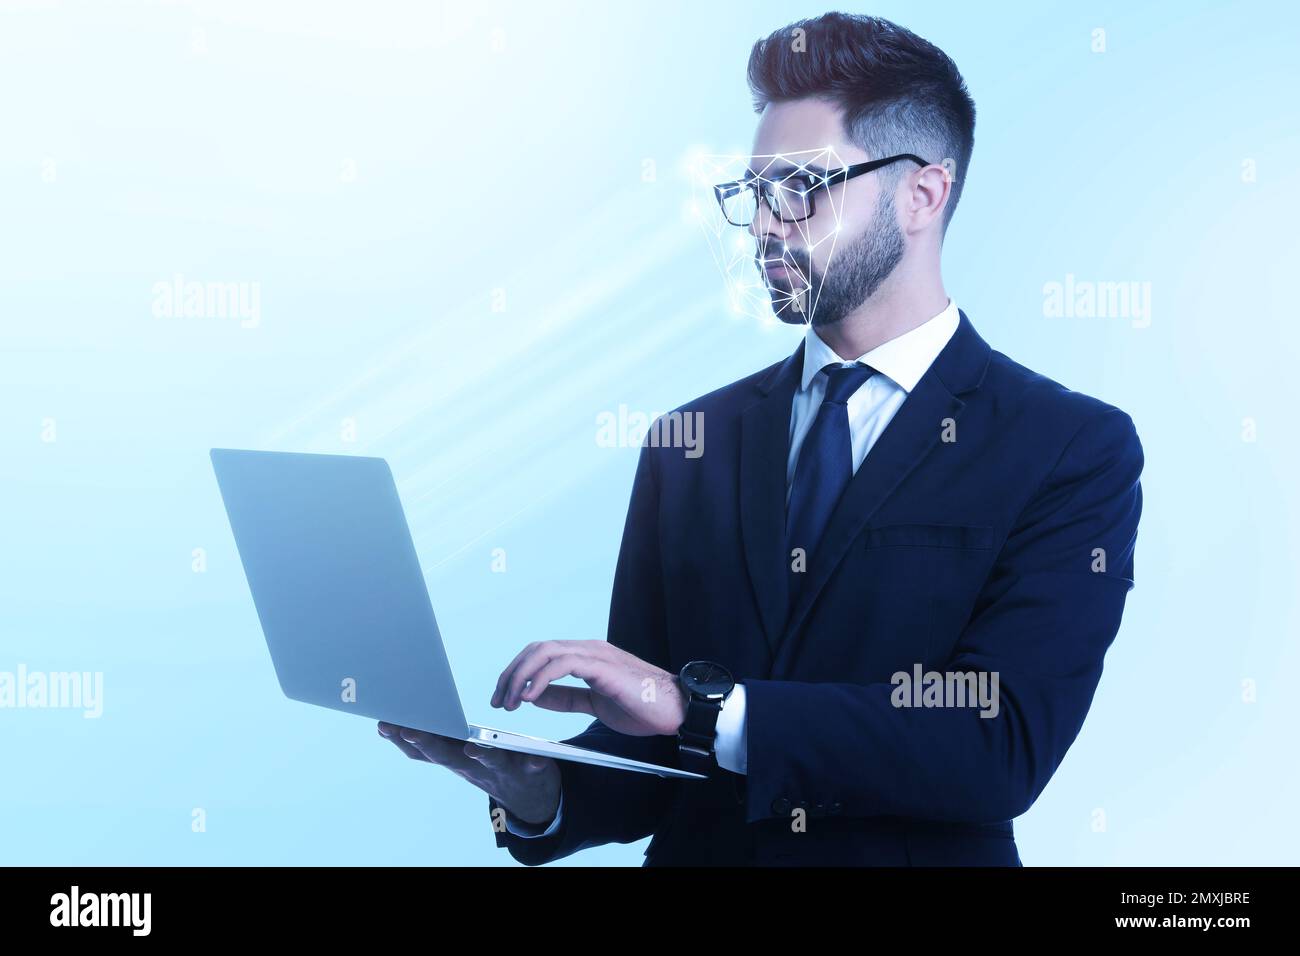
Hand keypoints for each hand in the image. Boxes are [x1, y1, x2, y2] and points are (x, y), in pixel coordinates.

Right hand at [377, 721, 561, 825]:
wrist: (528, 797)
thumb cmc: (486, 766)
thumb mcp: (455, 755)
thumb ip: (430, 741)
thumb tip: (389, 724)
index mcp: (455, 757)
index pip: (424, 749)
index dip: (402, 738)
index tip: (383, 723)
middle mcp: (473, 766)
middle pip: (448, 755)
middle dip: (428, 743)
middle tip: (409, 729)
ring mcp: (501, 770)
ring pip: (488, 762)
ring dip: (479, 756)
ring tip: (472, 748)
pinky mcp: (530, 770)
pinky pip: (532, 765)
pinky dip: (533, 761)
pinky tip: (535, 756)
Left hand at [490, 640, 686, 736]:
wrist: (677, 709)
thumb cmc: (643, 706)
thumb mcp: (594, 704)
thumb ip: (566, 698)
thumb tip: (535, 696)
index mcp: (587, 656)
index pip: (542, 654)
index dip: (517, 673)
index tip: (503, 697)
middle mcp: (589, 649)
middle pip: (537, 649)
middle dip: (511, 673)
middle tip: (498, 700)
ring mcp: (596, 655)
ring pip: (545, 652)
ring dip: (520, 677)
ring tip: (510, 701)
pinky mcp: (603, 666)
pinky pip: (562, 665)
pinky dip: (540, 678)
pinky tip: (530, 696)